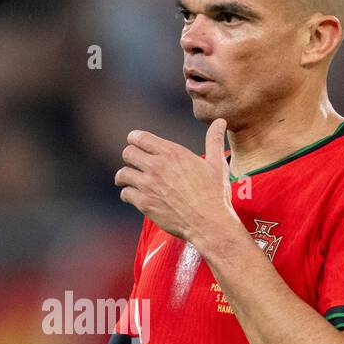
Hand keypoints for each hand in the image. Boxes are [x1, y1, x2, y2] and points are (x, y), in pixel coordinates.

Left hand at [114, 118, 239, 244]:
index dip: (135, 139)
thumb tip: (220, 121)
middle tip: (133, 163)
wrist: (208, 222)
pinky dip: (127, 194)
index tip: (135, 142)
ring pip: (123, 173)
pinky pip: (125, 193)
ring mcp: (148, 185)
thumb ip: (214, 140)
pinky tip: (132, 196)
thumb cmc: (214, 194)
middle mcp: (157, 166)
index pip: (141, 137)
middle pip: (128, 153)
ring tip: (127, 179)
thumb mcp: (217, 164)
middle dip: (130, 157)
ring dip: (124, 176)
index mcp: (172, 153)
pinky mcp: (144, 203)